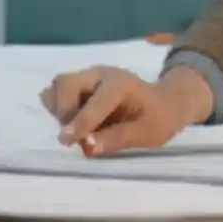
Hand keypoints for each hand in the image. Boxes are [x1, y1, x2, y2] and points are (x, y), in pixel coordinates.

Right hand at [38, 65, 212, 155]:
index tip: (66, 140)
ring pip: (59, 86)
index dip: (80, 122)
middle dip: (64, 111)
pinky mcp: (82, 84)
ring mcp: (89, 77)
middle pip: (66, 83)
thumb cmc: (158, 119)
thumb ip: (117, 139)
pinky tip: (74, 122)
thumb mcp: (146, 133)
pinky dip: (59, 108)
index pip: (95, 102)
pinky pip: (59, 92)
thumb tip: (87, 147)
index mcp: (120, 84)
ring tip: (74, 129)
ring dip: (59, 109)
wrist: (164, 103)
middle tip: (75, 136)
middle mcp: (100, 75)